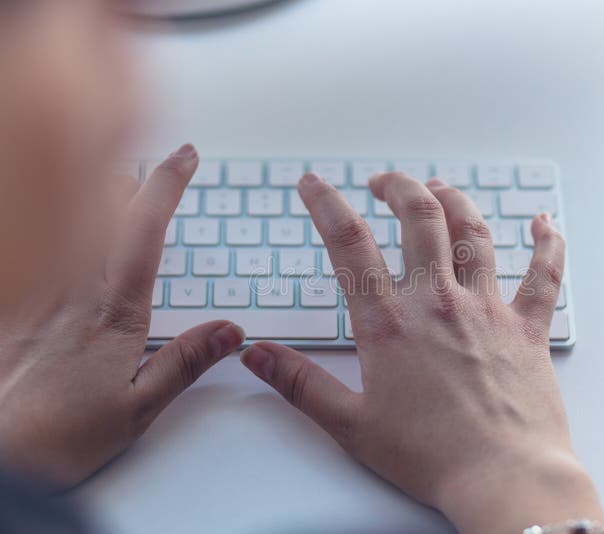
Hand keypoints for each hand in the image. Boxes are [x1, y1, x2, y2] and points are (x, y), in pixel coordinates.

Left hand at [0, 145, 243, 488]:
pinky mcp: (13, 305)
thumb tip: (230, 330)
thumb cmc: (61, 436)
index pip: (146, 229)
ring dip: (94, 197)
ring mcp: (36, 292)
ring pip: (65, 217)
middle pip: (99, 206)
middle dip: (128, 180)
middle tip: (147, 172)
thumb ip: (184, 362)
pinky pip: (34, 248)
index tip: (186, 156)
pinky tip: (58, 237)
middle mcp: (72, 290)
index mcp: (113, 310)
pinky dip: (54, 228)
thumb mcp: (138, 408)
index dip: (168, 185)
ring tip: (111, 191)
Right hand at [241, 172, 603, 532]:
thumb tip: (255, 354)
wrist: (502, 477)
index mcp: (390, 323)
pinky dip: (546, 242)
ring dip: (454, 200)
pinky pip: (544, 273)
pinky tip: (542, 222)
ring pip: (473, 232)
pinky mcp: (528, 327)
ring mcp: (488, 309)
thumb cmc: (429, 456)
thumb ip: (300, 383)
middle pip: (419, 217)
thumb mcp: (350, 424)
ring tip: (438, 188)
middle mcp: (439, 301)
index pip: (348, 244)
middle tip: (381, 182)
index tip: (312, 184)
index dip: (325, 204)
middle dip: (397, 187)